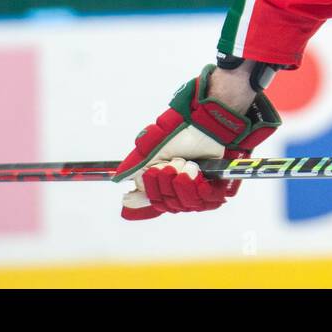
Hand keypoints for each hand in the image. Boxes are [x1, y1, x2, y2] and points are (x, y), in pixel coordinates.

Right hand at [114, 65, 278, 220]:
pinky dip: (196, 186)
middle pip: (167, 204)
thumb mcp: (151, 150)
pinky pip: (202, 202)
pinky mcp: (213, 192)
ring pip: (183, 204)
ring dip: (182, 182)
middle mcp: (179, 191)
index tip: (156, 172)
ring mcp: (196, 192)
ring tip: (188, 164)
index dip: (153, 191)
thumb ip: (135, 167)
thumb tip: (118, 179)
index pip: (154, 202)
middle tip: (174, 162)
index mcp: (163, 183)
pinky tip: (196, 171)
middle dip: (167, 181)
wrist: (205, 126)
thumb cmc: (181, 135)